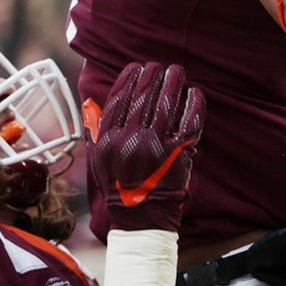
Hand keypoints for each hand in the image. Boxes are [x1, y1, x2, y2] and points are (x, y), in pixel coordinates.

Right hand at [87, 62, 204, 233]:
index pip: (119, 98)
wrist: (141, 219)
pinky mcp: (179, 154)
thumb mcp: (98, 160)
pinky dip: (194, 103)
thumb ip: (95, 130)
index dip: (129, 78)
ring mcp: (156, 147)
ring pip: (166, 103)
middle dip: (153, 75)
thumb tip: (91, 102)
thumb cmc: (118, 187)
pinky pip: (189, 120)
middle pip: (143, 96)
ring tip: (176, 72)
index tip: (137, 67)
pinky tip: (194, 93)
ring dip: (173, 82)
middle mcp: (130, 140)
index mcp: (109, 140)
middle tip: (160, 66)